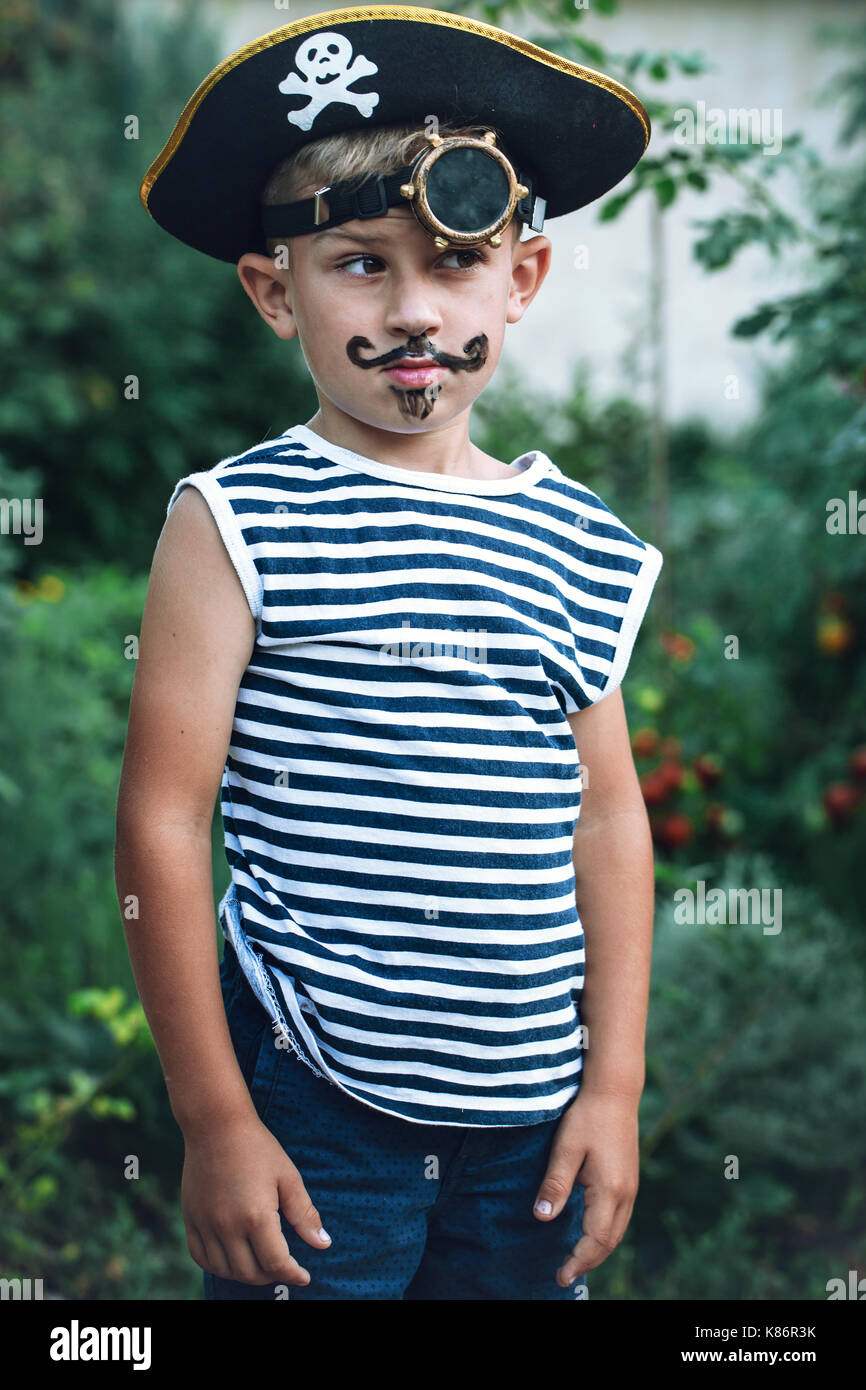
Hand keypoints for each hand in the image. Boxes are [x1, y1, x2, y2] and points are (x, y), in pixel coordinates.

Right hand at [182, 1112, 331, 1285]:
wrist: (216, 1125)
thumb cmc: (257, 1147)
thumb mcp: (288, 1177)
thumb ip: (304, 1214)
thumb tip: (323, 1244)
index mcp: (256, 1216)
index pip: (276, 1263)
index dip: (293, 1274)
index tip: (304, 1276)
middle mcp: (228, 1226)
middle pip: (250, 1273)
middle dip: (272, 1276)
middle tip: (284, 1268)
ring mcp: (206, 1224)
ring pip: (225, 1270)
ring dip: (246, 1275)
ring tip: (261, 1264)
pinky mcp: (191, 1219)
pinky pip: (200, 1257)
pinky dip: (217, 1266)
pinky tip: (232, 1258)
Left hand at [532, 1090, 639, 1287]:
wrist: (614, 1092)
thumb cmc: (587, 1118)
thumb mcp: (565, 1150)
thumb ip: (555, 1185)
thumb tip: (541, 1218)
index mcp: (610, 1190)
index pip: (595, 1240)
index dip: (578, 1261)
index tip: (560, 1277)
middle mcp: (626, 1194)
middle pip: (609, 1242)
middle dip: (587, 1262)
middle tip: (563, 1275)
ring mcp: (630, 1188)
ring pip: (616, 1232)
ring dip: (597, 1250)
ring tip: (574, 1261)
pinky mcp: (628, 1180)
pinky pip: (618, 1219)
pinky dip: (604, 1235)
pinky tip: (589, 1234)